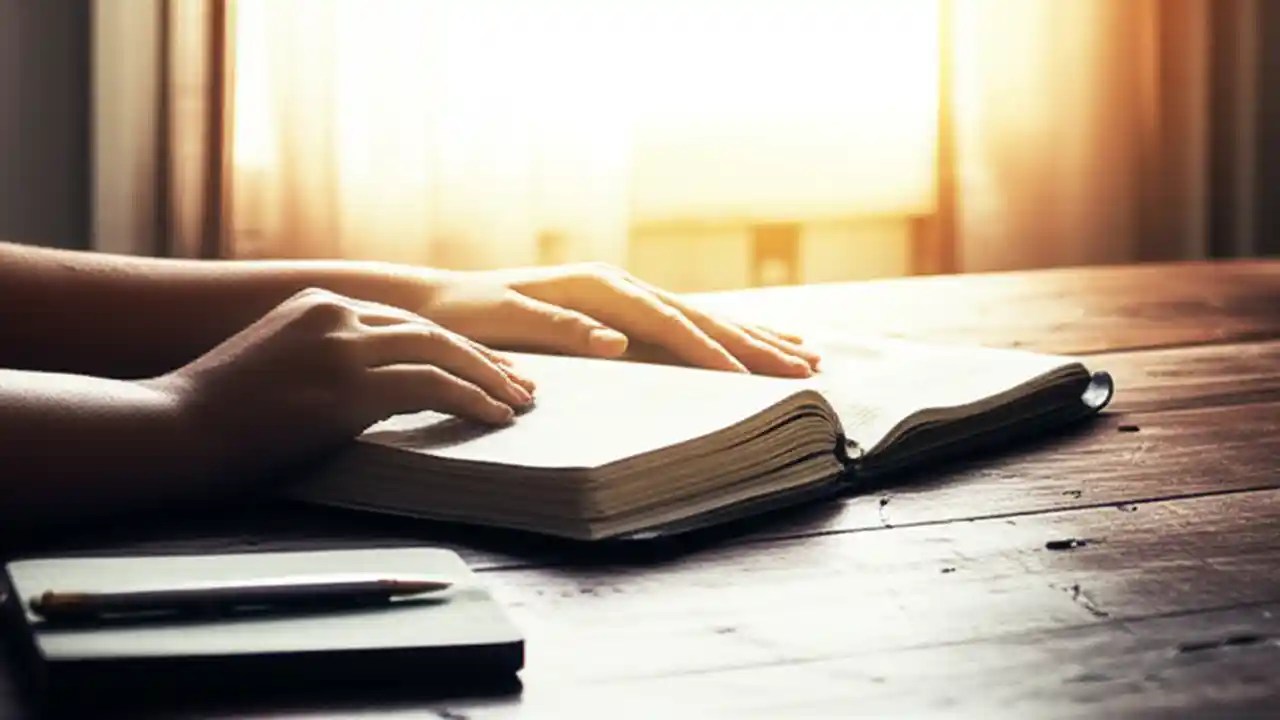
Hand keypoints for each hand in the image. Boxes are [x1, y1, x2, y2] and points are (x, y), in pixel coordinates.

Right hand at [151, 288, 535, 475]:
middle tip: (521, 384)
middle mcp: (336, 312)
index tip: (488, 367)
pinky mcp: (349, 384)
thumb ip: (327, 361)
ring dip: (488, 380)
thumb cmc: (218, 412)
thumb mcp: (278, 365)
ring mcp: (343, 345)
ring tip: (520, 404)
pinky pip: (431, 387)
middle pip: (432, 331)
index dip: (453, 346)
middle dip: (483, 359)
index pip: (406, 321)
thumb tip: (376, 392)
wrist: (173, 428)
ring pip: (441, 353)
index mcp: (319, 301)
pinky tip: (496, 417)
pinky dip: (471, 400)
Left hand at [421, 263, 820, 377]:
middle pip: (701, 315)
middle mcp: (619, 286)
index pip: (666, 323)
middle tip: (807, 368)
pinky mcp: (622, 310)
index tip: (748, 377)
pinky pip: (686, 322)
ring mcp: (624, 295)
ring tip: (805, 354)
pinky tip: (751, 341)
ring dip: (754, 335)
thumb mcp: (503, 323)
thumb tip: (616, 342)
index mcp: (597, 289)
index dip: (709, 350)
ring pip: (704, 316)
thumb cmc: (468, 318)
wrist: (442, 301)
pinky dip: (726, 332)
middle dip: (754, 343)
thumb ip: (559, 329)